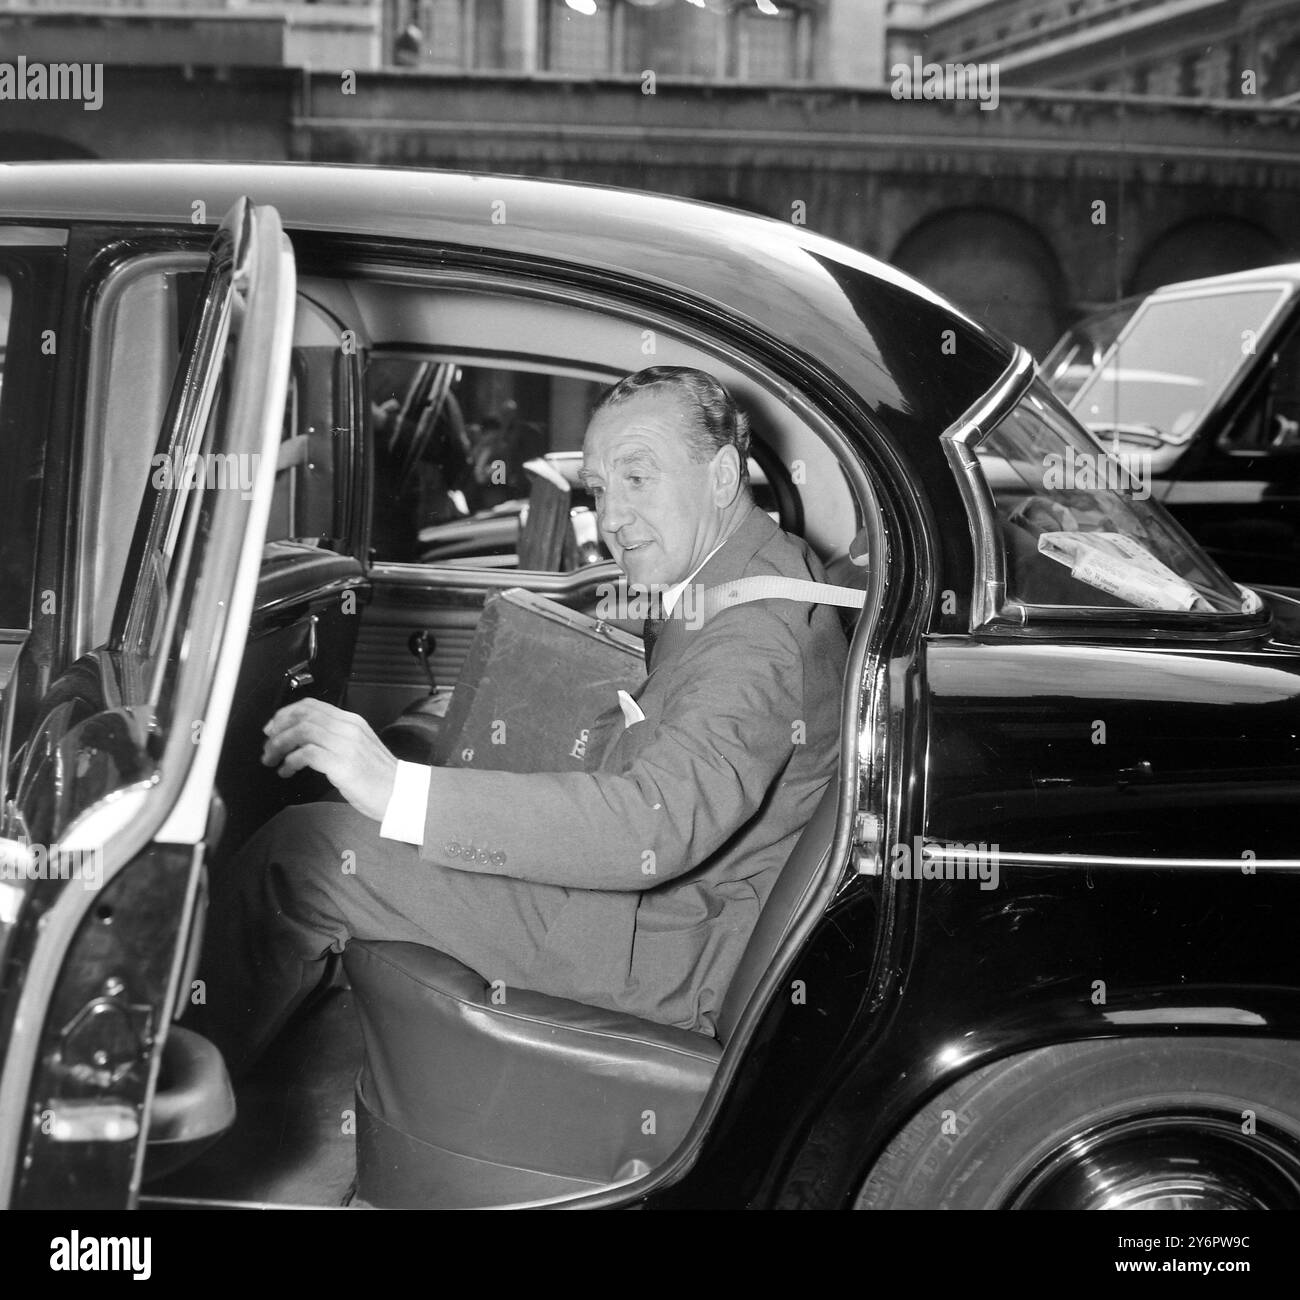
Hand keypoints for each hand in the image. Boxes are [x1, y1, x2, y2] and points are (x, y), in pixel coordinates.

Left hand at [261, 699, 397, 821]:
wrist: (401, 794)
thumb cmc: (380, 778)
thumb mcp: (360, 748)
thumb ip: (337, 738)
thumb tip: (306, 740)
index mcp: (352, 722)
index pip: (312, 706)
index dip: (286, 713)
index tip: (274, 726)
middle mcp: (348, 728)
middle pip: (303, 716)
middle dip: (278, 728)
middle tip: (267, 743)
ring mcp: (345, 745)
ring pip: (300, 732)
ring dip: (279, 745)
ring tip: (272, 759)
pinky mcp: (341, 763)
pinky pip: (305, 754)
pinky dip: (290, 762)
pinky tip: (286, 771)